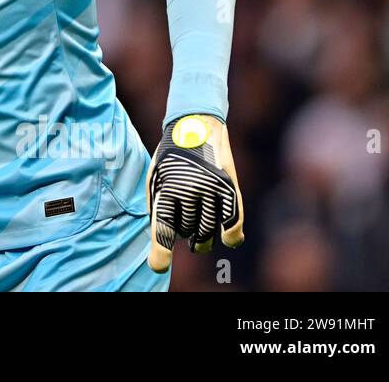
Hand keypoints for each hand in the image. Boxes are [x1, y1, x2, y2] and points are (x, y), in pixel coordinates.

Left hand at [145, 113, 244, 271]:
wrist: (196, 123)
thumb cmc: (171, 155)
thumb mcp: (155, 177)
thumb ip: (157, 206)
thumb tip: (164, 237)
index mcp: (166, 187)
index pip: (164, 227)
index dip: (161, 250)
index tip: (159, 266)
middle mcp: (190, 190)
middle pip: (188, 230)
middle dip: (184, 234)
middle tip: (184, 230)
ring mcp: (212, 188)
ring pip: (209, 228)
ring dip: (202, 236)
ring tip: (198, 237)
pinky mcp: (229, 185)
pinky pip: (234, 219)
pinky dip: (232, 233)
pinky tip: (229, 240)